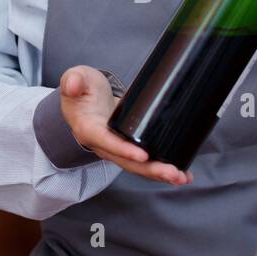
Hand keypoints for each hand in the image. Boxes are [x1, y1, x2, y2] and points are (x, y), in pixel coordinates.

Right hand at [59, 65, 192, 186]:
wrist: (85, 100)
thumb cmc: (82, 90)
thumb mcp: (76, 78)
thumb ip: (73, 80)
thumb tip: (73, 85)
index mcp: (89, 129)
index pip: (107, 142)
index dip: (124, 150)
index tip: (143, 155)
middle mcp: (103, 145)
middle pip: (127, 162)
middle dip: (151, 169)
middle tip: (173, 173)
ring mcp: (117, 149)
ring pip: (138, 166)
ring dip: (160, 173)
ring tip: (182, 177)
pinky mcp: (129, 148)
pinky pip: (145, 163)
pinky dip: (162, 169)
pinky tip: (184, 174)